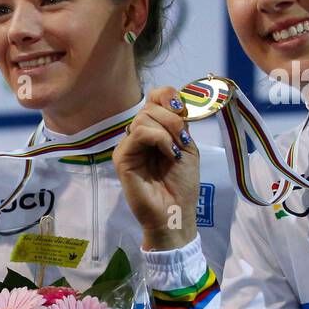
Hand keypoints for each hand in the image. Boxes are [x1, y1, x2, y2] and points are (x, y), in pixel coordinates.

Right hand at [112, 86, 199, 250]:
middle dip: (173, 119)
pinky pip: (139, 132)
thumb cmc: (182, 184)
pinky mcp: (121, 157)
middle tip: (183, 141)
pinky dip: (158, 138)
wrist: (175, 211)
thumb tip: (172, 103)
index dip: (167, 96)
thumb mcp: (187, 147)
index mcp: (155, 130)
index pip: (154, 98)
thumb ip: (179, 124)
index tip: (181, 109)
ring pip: (144, 117)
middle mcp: (139, 135)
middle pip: (150, 106)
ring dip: (167, 130)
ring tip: (175, 152)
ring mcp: (128, 146)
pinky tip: (168, 153)